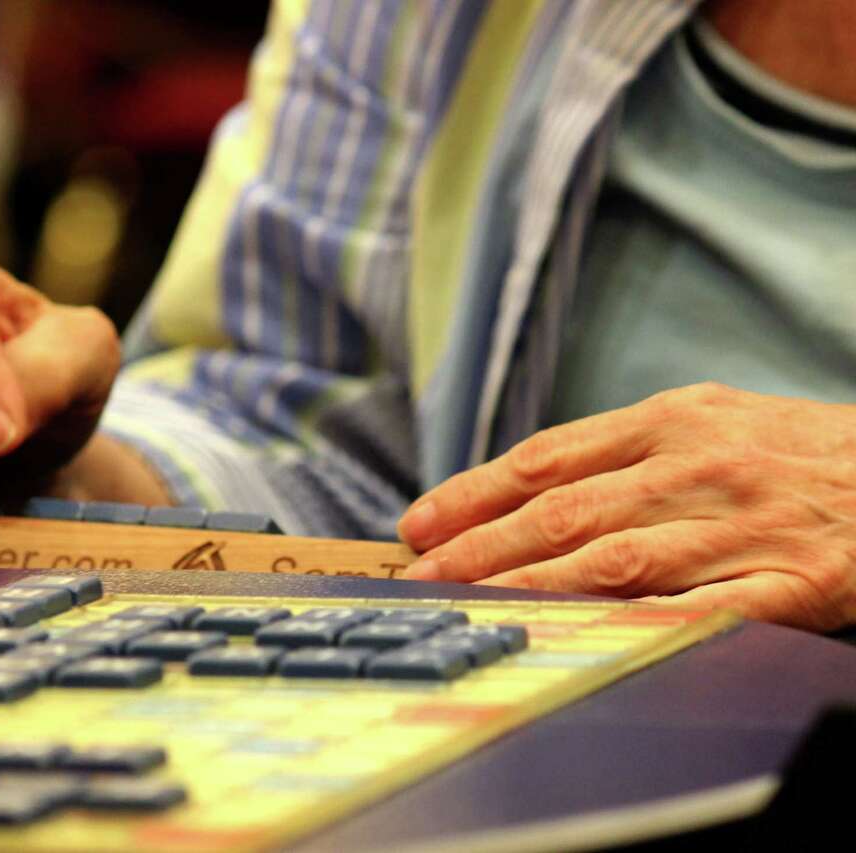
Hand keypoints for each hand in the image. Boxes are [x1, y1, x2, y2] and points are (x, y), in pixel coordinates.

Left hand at [398, 383, 855, 632]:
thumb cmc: (797, 449)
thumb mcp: (709, 419)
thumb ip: (624, 449)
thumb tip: (529, 487)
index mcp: (669, 421)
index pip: (546, 460)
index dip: (474, 493)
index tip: (420, 524)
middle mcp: (694, 467)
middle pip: (563, 512)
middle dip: (479, 547)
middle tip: (420, 577)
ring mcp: (739, 525)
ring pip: (613, 561)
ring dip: (529, 587)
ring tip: (469, 607)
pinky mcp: (789, 582)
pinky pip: (700, 611)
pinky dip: (636, 626)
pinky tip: (581, 642)